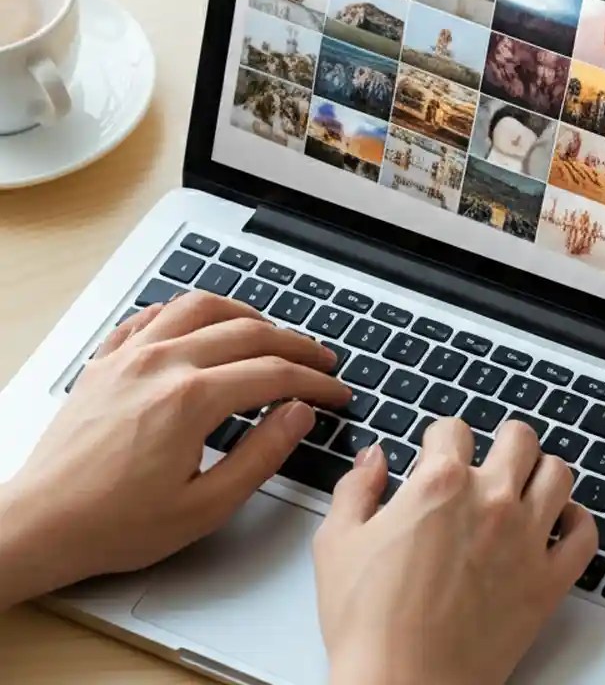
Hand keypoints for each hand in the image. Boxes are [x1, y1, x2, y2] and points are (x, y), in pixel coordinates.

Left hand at [0, 292, 349, 607]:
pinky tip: (199, 324)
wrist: (39, 525)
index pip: (274, 374)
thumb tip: (298, 415)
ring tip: (270, 331)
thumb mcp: (206, 505)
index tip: (336, 392)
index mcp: (191, 400)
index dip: (316, 382)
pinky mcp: (104, 364)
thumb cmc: (112, 524)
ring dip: (245, 314)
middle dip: (295, 344)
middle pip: (247, 332)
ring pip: (199, 307)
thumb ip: (261, 454)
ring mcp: (129, 358)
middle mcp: (161, 365)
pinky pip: (150, 316)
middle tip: (321, 360)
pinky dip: (185, 312)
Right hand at [314, 419, 598, 684]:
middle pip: (519, 439)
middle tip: (491, 457)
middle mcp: (492, 502)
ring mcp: (527, 540)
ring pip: (558, 475)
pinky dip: (577, 521)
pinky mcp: (549, 581)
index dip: (441, 438)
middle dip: (502, 441)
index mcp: (440, 484)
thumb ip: (357, 488)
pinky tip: (561, 522)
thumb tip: (374, 459)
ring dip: (542, 472)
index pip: (454, 430)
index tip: (438, 451)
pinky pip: (584, 535)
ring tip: (526, 482)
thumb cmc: (368, 624)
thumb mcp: (338, 543)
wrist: (403, 684)